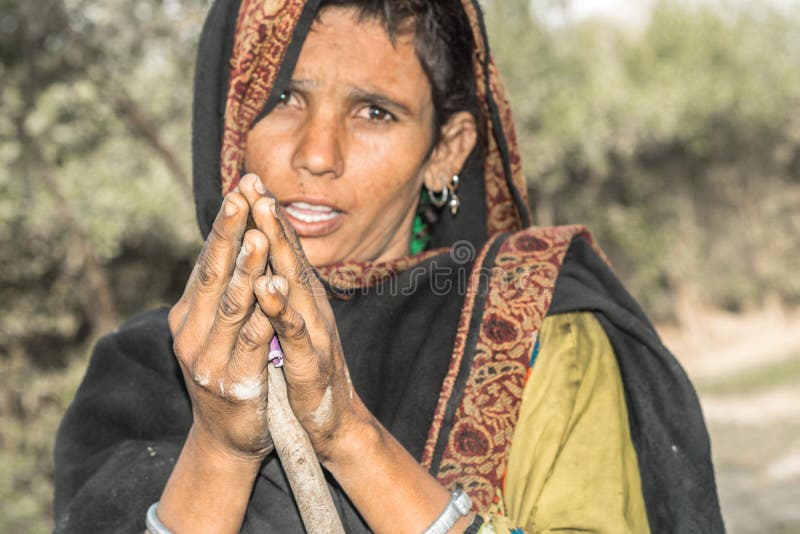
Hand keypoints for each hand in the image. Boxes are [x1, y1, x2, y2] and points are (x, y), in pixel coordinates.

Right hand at [168, 191, 275, 459]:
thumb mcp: (218, 330)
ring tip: (258, 236)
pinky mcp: (234, 382)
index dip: (226, 224)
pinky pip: (251, 342)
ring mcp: (209, 359)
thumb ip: (223, 292)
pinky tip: (273, 292)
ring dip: (246, 268)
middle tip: (241, 194)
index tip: (241, 187)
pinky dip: (263, 315)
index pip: (209, 260)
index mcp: (189, 315)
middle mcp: (192, 333)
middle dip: (230, 233)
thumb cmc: (228, 373)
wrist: (227, 439)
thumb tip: (230, 242)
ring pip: (232, 305)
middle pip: (214, 274)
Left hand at [237, 174, 366, 462]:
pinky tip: (267, 287)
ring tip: (263, 217)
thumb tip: (265, 261)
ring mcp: (315, 332)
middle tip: (254, 183)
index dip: (267, 215)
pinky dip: (281, 308)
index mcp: (302, 298)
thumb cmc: (305, 371)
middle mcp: (311, 307)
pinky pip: (294, 331)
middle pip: (289, 256)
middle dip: (270, 218)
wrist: (332, 421)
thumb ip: (282, 293)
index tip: (248, 180)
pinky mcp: (313, 361)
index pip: (283, 250)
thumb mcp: (291, 325)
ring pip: (295, 284)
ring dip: (279, 250)